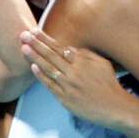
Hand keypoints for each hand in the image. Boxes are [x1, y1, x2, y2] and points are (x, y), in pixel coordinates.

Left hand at [21, 29, 136, 129]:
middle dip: (36, 44)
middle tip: (23, 35)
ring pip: (48, 68)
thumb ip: (86, 55)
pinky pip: (50, 85)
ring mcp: (68, 85)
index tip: (35, 31)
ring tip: (24, 47)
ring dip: (35, 57)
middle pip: (51, 55)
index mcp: (82, 62)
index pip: (60, 48)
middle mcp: (74, 71)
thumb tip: (69, 49)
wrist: (114, 107)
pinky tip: (33, 67)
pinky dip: (41, 76)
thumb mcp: (102, 63)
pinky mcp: (65, 98)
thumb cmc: (109, 84)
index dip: (46, 39)